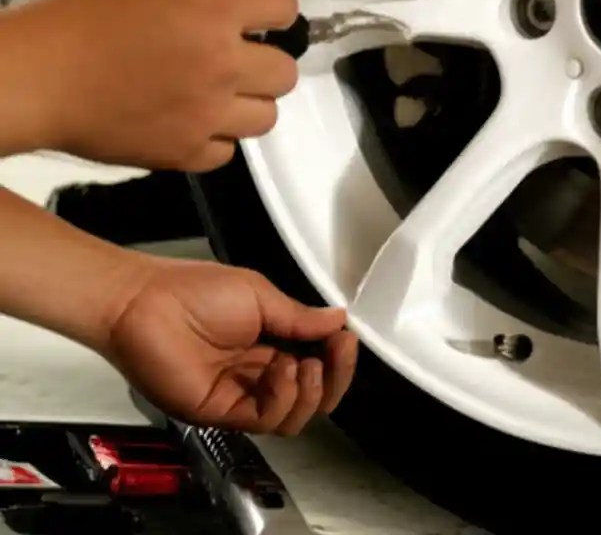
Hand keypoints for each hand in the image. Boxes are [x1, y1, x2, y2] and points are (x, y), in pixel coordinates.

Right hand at [2, 0, 299, 170]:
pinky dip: (216, 140)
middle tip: (240, 61)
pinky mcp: (185, 152)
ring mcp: (207, 113)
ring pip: (267, 117)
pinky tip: (192, 124)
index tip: (268, 17)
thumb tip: (215, 14)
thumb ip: (192, 0)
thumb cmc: (71, 25)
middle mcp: (221, 64)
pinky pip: (227, 151)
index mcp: (212, 11)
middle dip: (266, 64)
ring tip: (217, 96)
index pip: (282, 7)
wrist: (32, 79)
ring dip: (248, 105)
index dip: (276, 12)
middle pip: (285, 72)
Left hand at [105, 259, 357, 435]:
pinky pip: (265, 420)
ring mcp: (239, 395)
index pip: (317, 365)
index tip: (346, 338)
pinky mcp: (220, 412)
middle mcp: (257, 374)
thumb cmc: (190, 291)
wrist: (143, 303)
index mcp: (269, 344)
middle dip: (335, 378)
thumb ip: (299, 316)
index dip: (338, 358)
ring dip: (310, 393)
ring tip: (304, 364)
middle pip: (313, 397)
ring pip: (294, 417)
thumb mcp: (260, 295)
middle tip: (337, 352)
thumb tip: (338, 320)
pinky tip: (283, 371)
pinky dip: (283, 399)